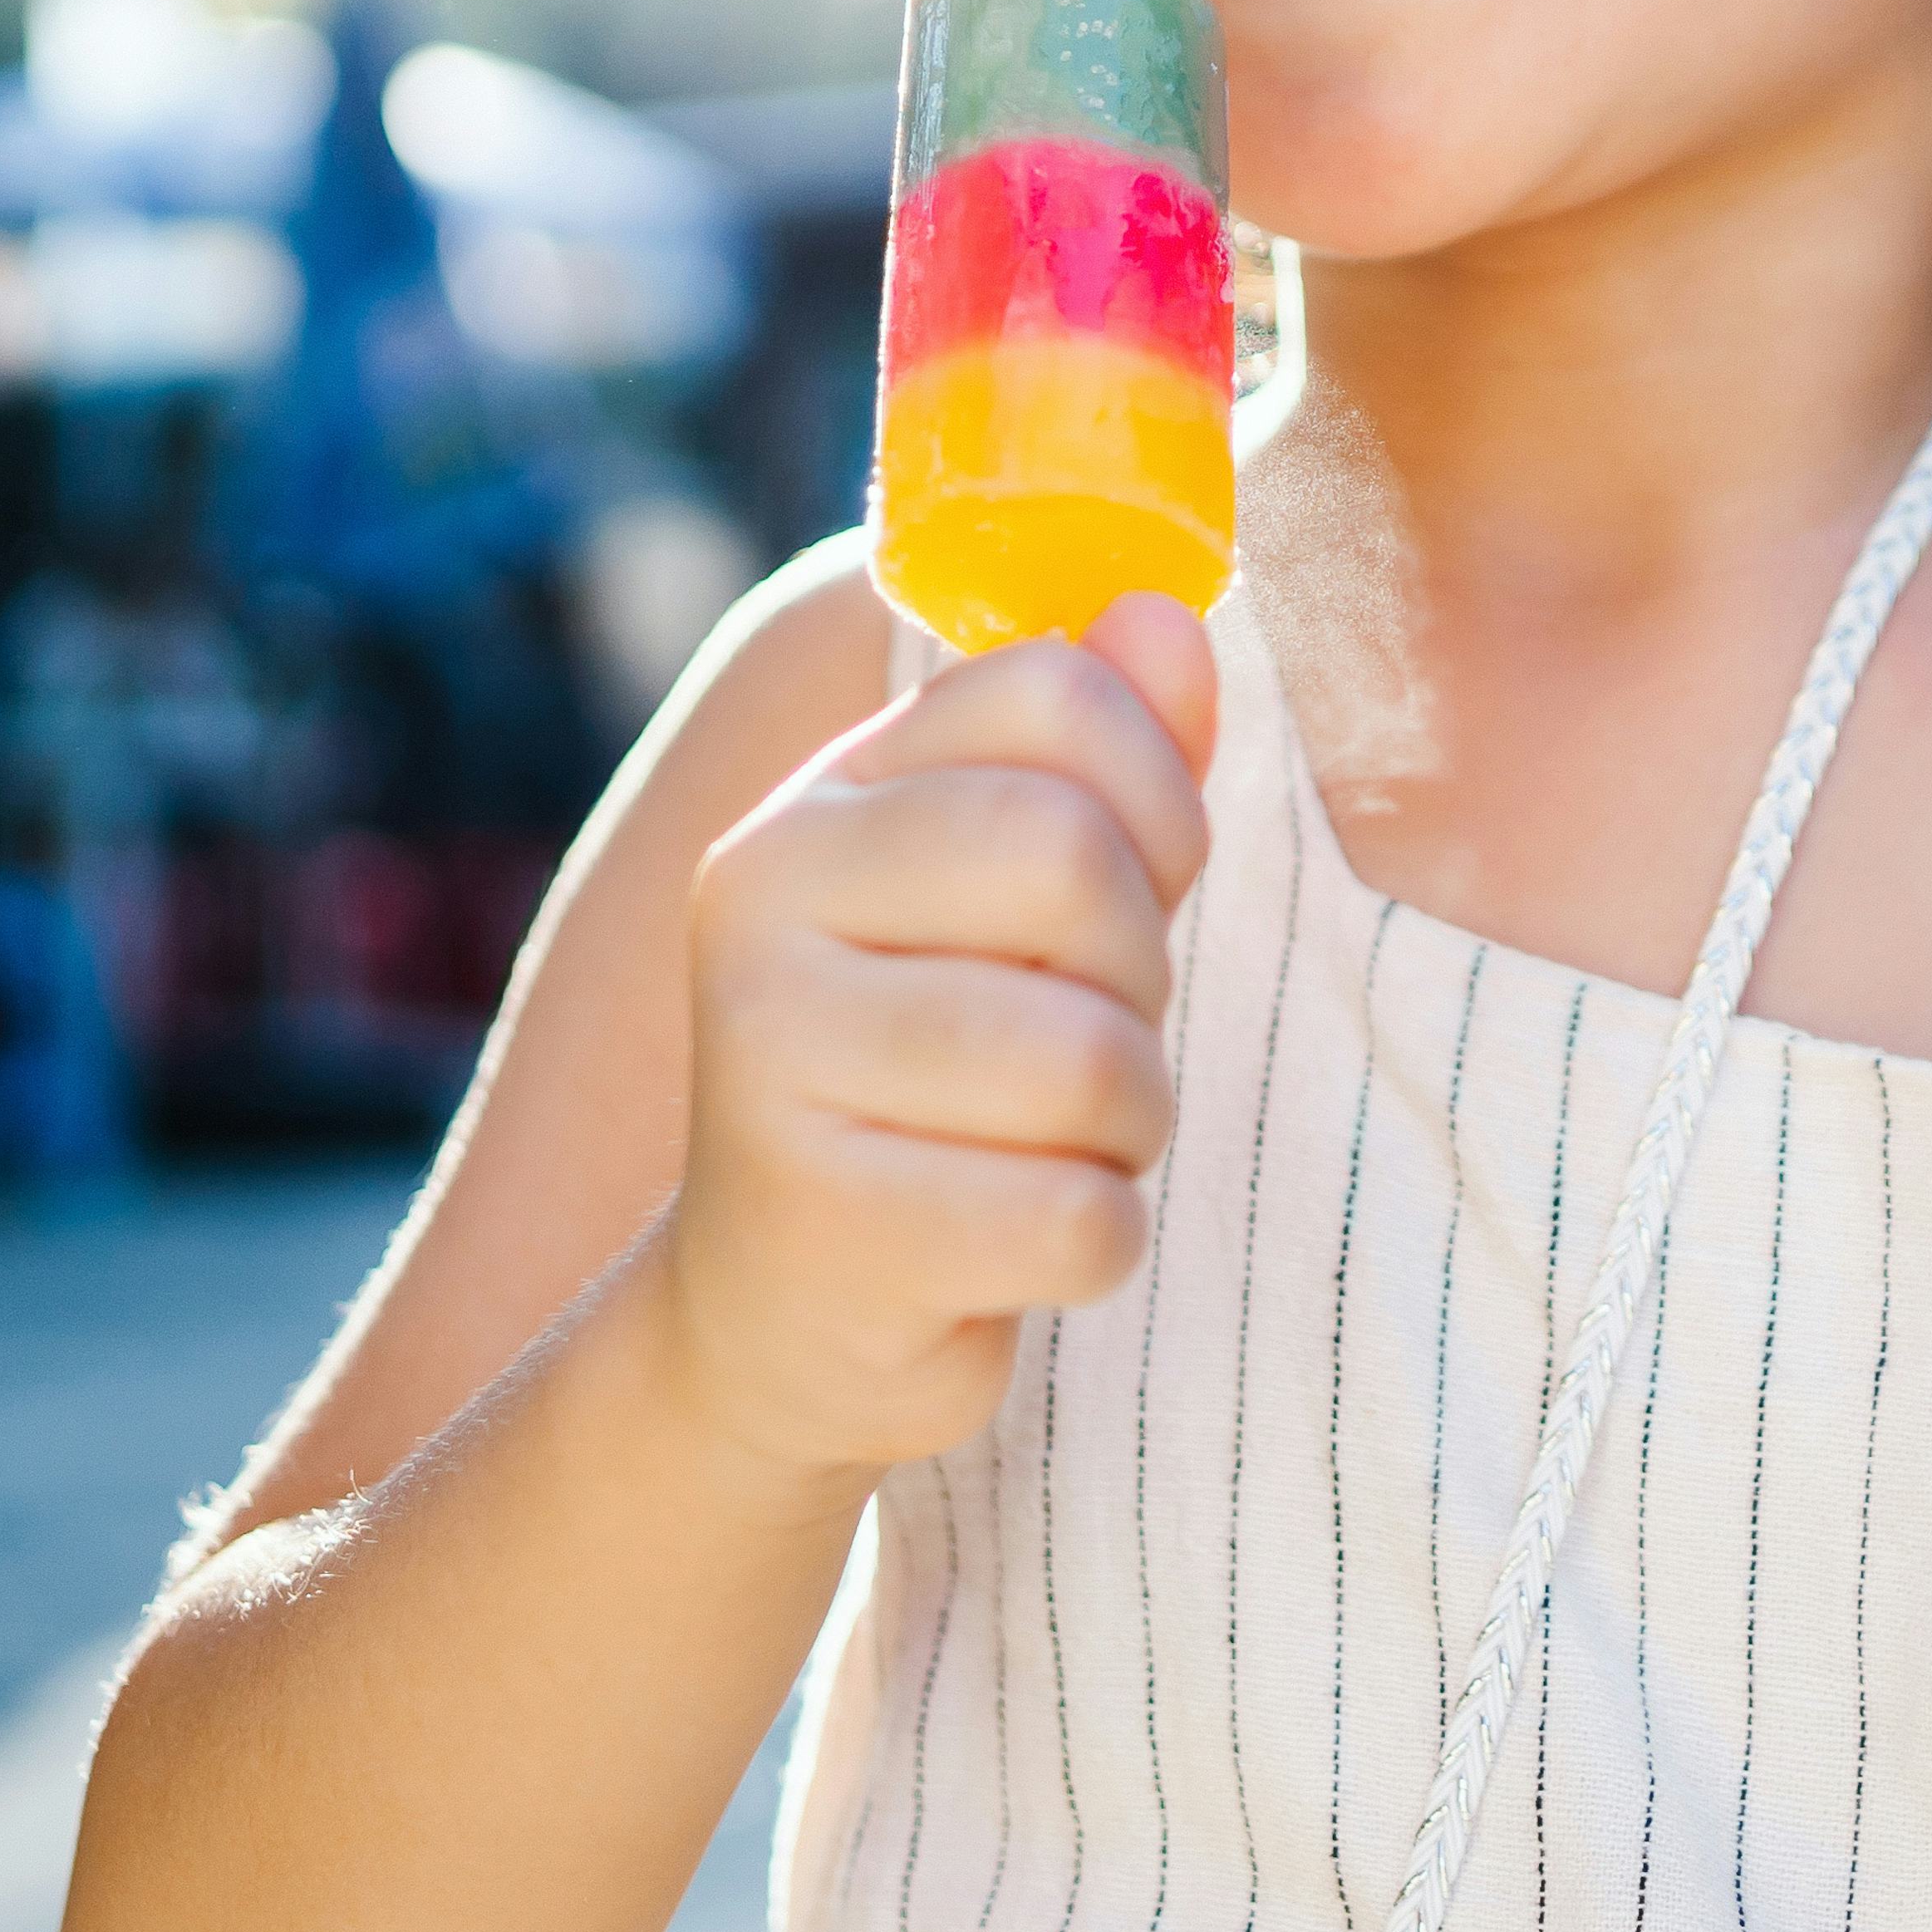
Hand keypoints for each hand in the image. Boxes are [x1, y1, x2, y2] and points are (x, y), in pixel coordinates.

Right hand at [663, 596, 1218, 1481]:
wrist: (782, 1313)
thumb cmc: (936, 1075)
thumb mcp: (1009, 902)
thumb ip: (1104, 758)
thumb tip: (1169, 618)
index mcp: (816, 803)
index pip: (1055, 693)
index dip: (1156, 796)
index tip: (1131, 886)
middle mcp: (762, 905)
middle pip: (1075, 864)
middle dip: (1140, 976)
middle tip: (1089, 1041)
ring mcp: (773, 1068)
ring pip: (1092, 1060)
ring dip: (1127, 1125)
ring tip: (1053, 1145)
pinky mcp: (825, 1232)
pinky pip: (1076, 1220)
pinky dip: (1095, 1241)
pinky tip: (1015, 1240)